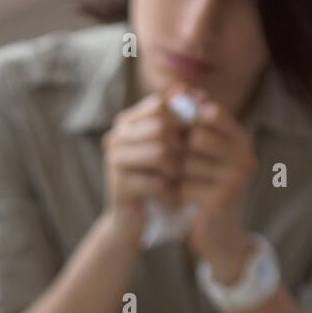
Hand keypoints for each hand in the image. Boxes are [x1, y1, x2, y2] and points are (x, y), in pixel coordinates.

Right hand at [101, 92, 187, 246]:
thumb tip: (197, 90)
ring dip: (177, 170)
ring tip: (178, 182)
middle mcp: (116, 137)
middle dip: (181, 148)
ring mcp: (114, 162)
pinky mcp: (119, 187)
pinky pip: (158, 182)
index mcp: (126, 122)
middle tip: (185, 166)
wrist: (133, 222)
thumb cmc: (156, 179)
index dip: (182, 120)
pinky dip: (172, 193)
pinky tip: (173, 199)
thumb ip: (181, 120)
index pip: (160, 105)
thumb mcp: (170, 147)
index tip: (190, 140)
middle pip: (162, 127)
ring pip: (161, 152)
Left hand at [182, 92, 256, 280]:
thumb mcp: (202, 152)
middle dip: (179, 150)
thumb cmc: (206, 188)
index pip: (211, 111)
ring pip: (187, 161)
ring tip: (182, 185)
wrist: (219, 237)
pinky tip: (182, 200)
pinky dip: (176, 193)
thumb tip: (177, 87)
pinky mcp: (222, 200)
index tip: (177, 138)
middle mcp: (245, 155)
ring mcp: (236, 178)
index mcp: (242, 139)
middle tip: (177, 165)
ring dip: (176, 174)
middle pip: (197, 135)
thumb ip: (191, 121)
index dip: (187, 122)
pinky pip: (184, 185)